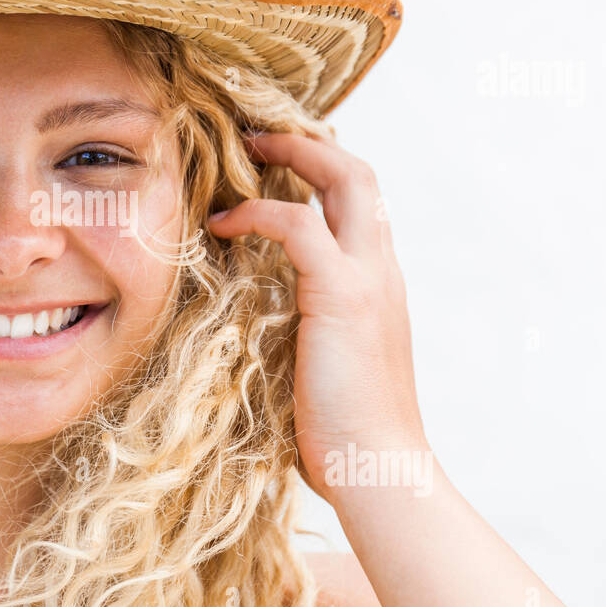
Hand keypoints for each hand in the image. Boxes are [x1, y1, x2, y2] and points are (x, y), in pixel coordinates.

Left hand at [207, 130, 425, 504]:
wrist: (378, 469)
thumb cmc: (344, 430)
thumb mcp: (325, 361)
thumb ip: (307, 324)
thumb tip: (262, 315)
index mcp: (379, 282)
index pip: (362, 202)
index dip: (323, 169)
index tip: (276, 161)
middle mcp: (382, 270)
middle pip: (360, 174)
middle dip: (309, 143)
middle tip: (258, 137)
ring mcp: (368, 279)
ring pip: (344, 180)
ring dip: (290, 155)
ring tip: (243, 155)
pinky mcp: (343, 296)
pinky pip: (299, 226)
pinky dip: (259, 212)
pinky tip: (224, 223)